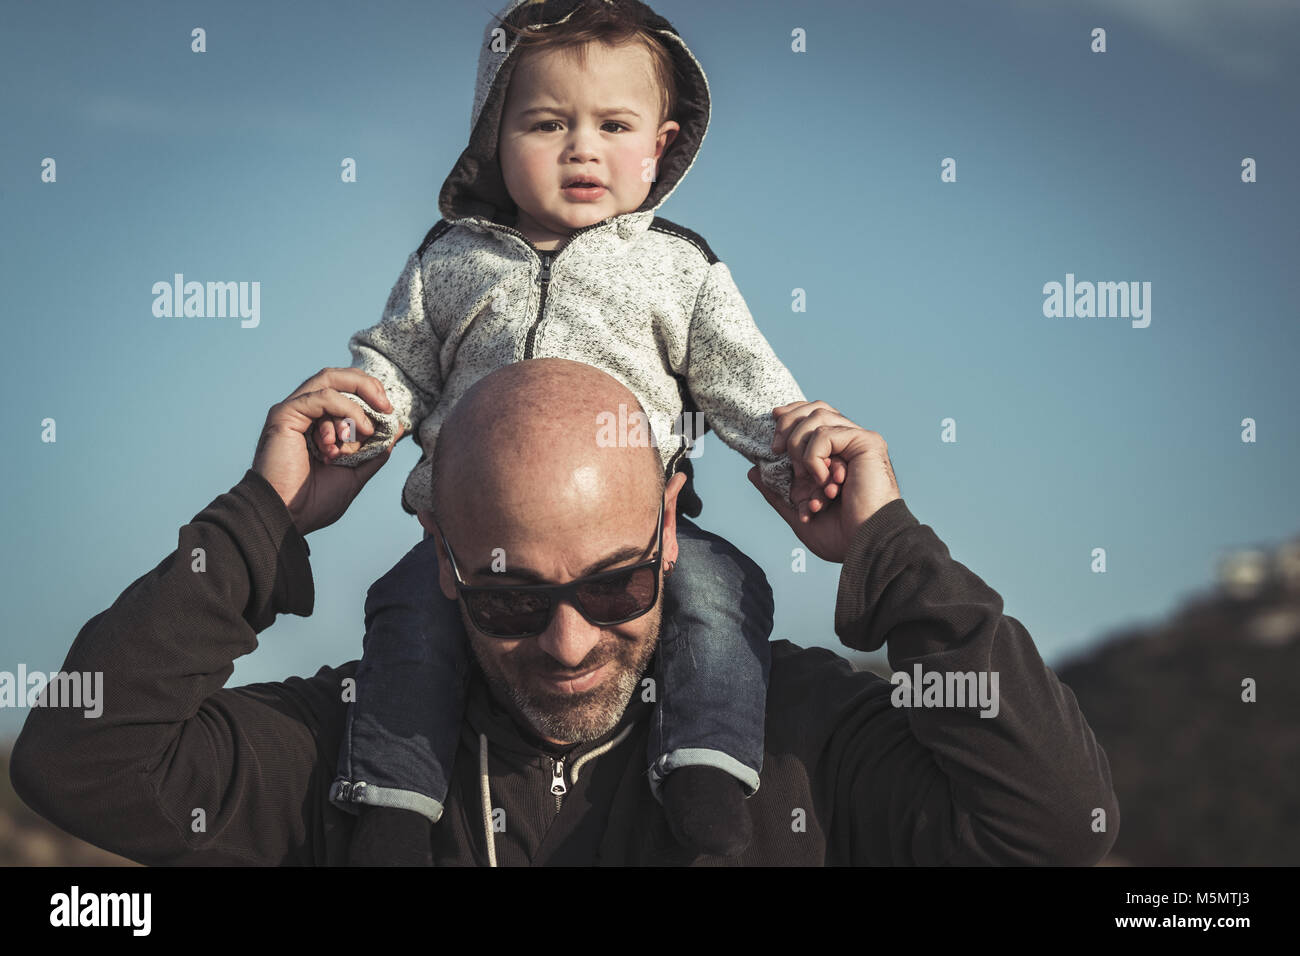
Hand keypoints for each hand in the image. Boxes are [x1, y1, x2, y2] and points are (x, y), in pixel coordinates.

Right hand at [252, 368, 403, 535]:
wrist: (288, 517)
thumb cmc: (314, 501)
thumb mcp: (356, 473)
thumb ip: (375, 450)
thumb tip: (397, 428)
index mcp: (318, 423)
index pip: (345, 390)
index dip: (371, 394)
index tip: (389, 413)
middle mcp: (304, 413)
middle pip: (337, 376)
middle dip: (367, 386)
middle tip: (385, 406)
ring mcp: (293, 411)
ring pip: (329, 380)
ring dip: (355, 403)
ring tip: (364, 430)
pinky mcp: (284, 414)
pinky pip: (321, 397)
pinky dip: (343, 410)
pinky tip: (348, 436)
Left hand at [748, 401, 900, 562]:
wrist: (866, 546)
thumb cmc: (842, 537)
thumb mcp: (800, 513)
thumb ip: (778, 492)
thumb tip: (752, 471)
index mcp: (839, 455)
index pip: (814, 416)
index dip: (791, 415)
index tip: (772, 428)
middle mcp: (850, 444)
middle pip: (815, 408)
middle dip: (788, 423)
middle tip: (776, 450)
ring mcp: (859, 441)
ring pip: (818, 416)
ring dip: (799, 446)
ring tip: (805, 476)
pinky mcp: (867, 443)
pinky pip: (825, 435)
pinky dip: (813, 457)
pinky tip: (824, 482)